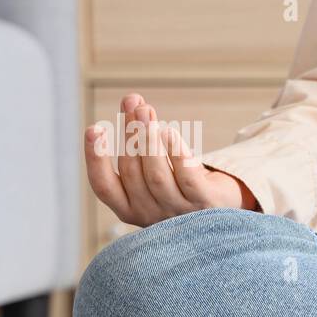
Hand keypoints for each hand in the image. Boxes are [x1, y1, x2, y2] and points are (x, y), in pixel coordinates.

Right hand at [84, 93, 256, 226]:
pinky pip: (186, 176)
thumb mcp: (154, 167)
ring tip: (147, 111)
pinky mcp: (204, 204)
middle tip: (132, 103)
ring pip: (156, 176)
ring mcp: (178, 213)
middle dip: (130, 133)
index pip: (103, 187)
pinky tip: (170, 131)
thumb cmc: (180, 182)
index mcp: (129, 208)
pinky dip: (175, 151)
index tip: (93, 129)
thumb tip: (133, 101)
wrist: (223, 204)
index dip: (95, 159)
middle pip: (132, 173)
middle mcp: (150, 215)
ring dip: (148, 140)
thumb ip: (139, 141)